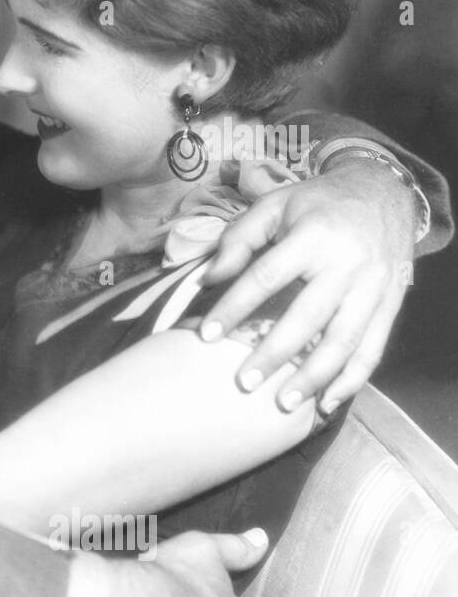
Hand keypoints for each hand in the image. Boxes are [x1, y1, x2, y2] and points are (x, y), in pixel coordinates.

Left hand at [198, 161, 414, 413]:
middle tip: (243, 384)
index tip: (205, 335)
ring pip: (344, 341)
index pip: (265, 277)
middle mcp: (348, 265)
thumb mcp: (274, 205)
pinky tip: (326, 403)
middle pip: (307, 317)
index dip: (234, 307)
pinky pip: (373, 349)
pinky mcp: (391, 305)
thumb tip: (208, 279)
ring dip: (314, 376)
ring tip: (283, 403)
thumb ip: (238, 239)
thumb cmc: (317, 204)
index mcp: (313, 236)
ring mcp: (374, 288)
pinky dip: (351, 380)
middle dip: (274, 353)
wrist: (384, 193)